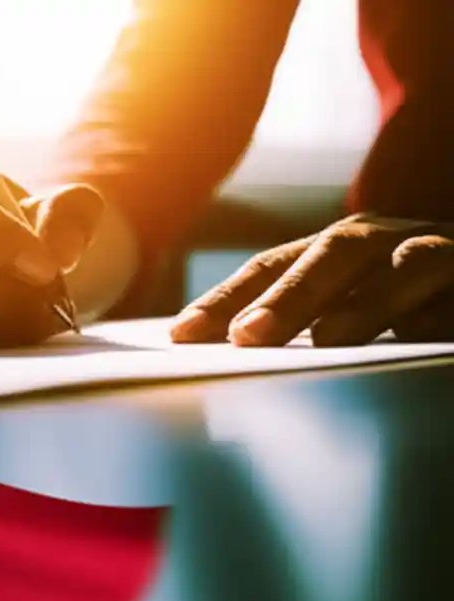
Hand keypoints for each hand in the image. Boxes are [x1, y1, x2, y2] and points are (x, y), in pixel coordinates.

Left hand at [171, 214, 453, 345]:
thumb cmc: (415, 302)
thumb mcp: (352, 306)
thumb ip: (302, 321)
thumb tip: (231, 351)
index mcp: (342, 248)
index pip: (274, 266)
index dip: (228, 296)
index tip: (181, 335)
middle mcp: (390, 240)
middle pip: (335, 255)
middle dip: (289, 295)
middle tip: (245, 337)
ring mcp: (447, 252)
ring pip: (409, 265)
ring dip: (368, 301)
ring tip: (330, 338)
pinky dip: (444, 313)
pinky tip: (425, 332)